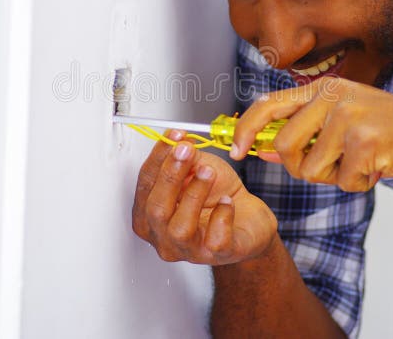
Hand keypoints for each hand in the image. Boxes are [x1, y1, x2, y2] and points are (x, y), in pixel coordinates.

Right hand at [132, 130, 277, 264]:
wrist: (248, 217)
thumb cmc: (217, 196)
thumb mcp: (198, 169)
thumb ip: (186, 159)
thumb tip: (179, 144)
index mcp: (151, 215)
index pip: (145, 186)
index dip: (157, 159)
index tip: (172, 137)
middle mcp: (164, 236)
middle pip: (156, 209)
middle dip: (170, 176)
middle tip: (186, 151)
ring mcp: (189, 250)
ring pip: (180, 229)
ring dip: (194, 194)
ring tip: (208, 172)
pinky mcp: (217, 255)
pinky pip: (215, 240)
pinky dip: (221, 216)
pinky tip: (227, 202)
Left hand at [231, 76, 392, 191]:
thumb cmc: (391, 129)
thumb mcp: (343, 120)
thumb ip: (303, 132)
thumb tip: (261, 150)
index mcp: (324, 88)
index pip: (268, 104)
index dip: (245, 130)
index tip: (237, 152)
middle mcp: (332, 97)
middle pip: (285, 147)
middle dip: (301, 167)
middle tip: (331, 165)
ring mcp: (349, 118)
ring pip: (311, 170)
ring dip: (335, 177)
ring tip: (361, 161)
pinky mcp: (366, 143)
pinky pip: (343, 183)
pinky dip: (360, 184)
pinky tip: (378, 167)